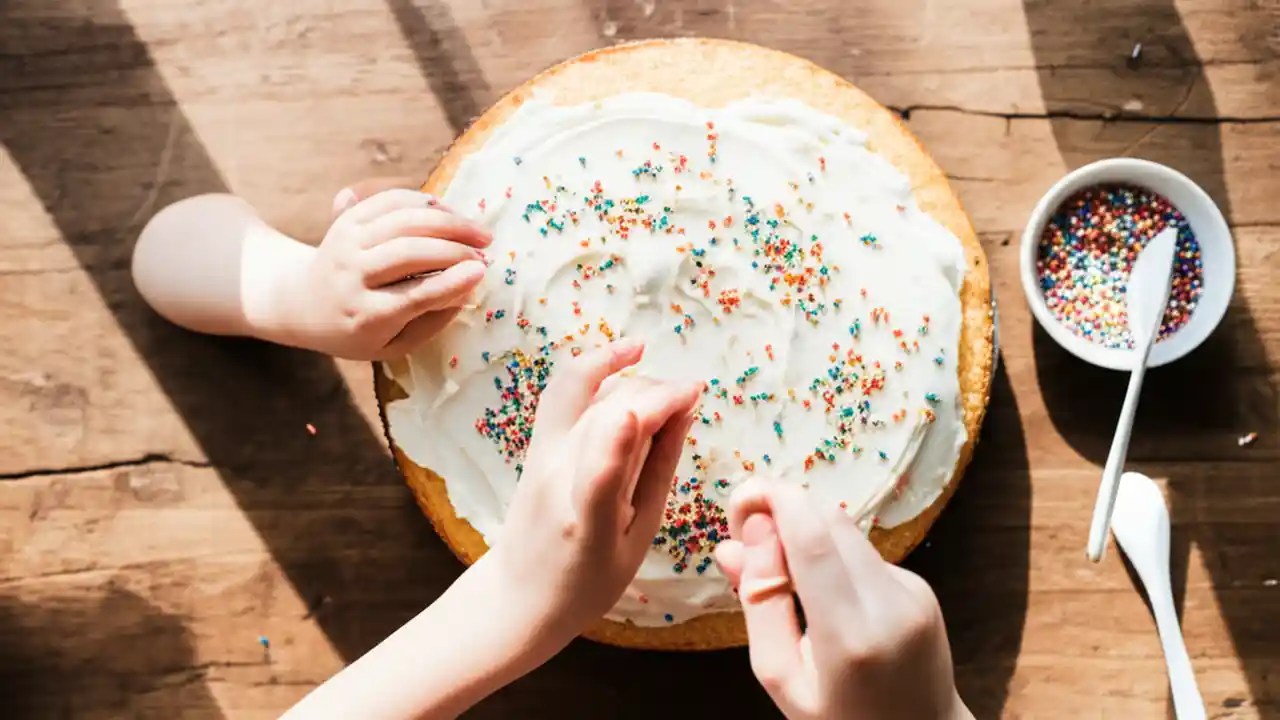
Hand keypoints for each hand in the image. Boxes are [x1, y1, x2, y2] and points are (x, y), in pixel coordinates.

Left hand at [283, 182, 490, 359]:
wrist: (303, 303)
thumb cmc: (357, 331)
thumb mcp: (392, 346)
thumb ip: (430, 323)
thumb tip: (466, 290)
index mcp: (364, 315)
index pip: (414, 295)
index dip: (451, 282)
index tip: (481, 272)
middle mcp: (351, 275)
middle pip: (409, 252)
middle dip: (454, 249)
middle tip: (485, 252)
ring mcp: (347, 241)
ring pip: (403, 220)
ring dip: (448, 221)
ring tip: (478, 231)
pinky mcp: (348, 217)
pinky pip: (391, 200)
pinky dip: (425, 202)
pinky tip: (450, 213)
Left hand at [486, 339, 699, 654]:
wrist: (518, 594)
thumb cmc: (587, 580)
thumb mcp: (636, 540)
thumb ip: (658, 475)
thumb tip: (682, 415)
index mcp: (587, 520)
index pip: (607, 464)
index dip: (644, 419)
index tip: (691, 395)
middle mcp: (556, 478)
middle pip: (607, 413)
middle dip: (657, 393)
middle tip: (693, 397)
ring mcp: (540, 456)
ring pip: (582, 393)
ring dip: (629, 375)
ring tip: (668, 381)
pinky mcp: (535, 444)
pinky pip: (563, 393)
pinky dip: (596, 367)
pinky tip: (627, 355)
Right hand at [714, 481, 971, 719]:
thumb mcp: (782, 676)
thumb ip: (760, 605)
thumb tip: (735, 541)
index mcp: (850, 636)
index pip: (812, 538)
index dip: (772, 500)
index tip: (739, 500)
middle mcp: (891, 604)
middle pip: (830, 520)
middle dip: (783, 511)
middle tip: (747, 539)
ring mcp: (913, 592)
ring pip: (846, 532)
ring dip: (806, 536)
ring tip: (782, 578)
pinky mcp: (921, 587)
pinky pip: (863, 553)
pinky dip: (833, 560)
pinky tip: (825, 600)